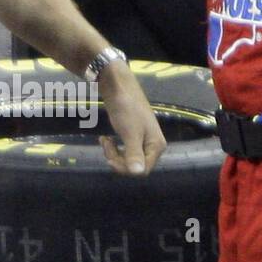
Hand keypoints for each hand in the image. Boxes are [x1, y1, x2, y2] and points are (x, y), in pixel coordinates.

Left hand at [96, 61, 166, 175]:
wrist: (118, 87)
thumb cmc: (126, 109)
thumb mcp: (130, 133)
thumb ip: (134, 154)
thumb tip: (138, 173)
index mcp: (156, 146)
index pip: (142, 171)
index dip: (125, 168)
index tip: (109, 158)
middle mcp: (153, 146)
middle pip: (134, 166)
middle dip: (117, 159)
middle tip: (106, 144)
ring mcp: (143, 141)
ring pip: (127, 159)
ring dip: (113, 154)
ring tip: (104, 140)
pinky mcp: (133, 136)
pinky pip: (124, 150)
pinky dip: (113, 147)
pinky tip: (106, 139)